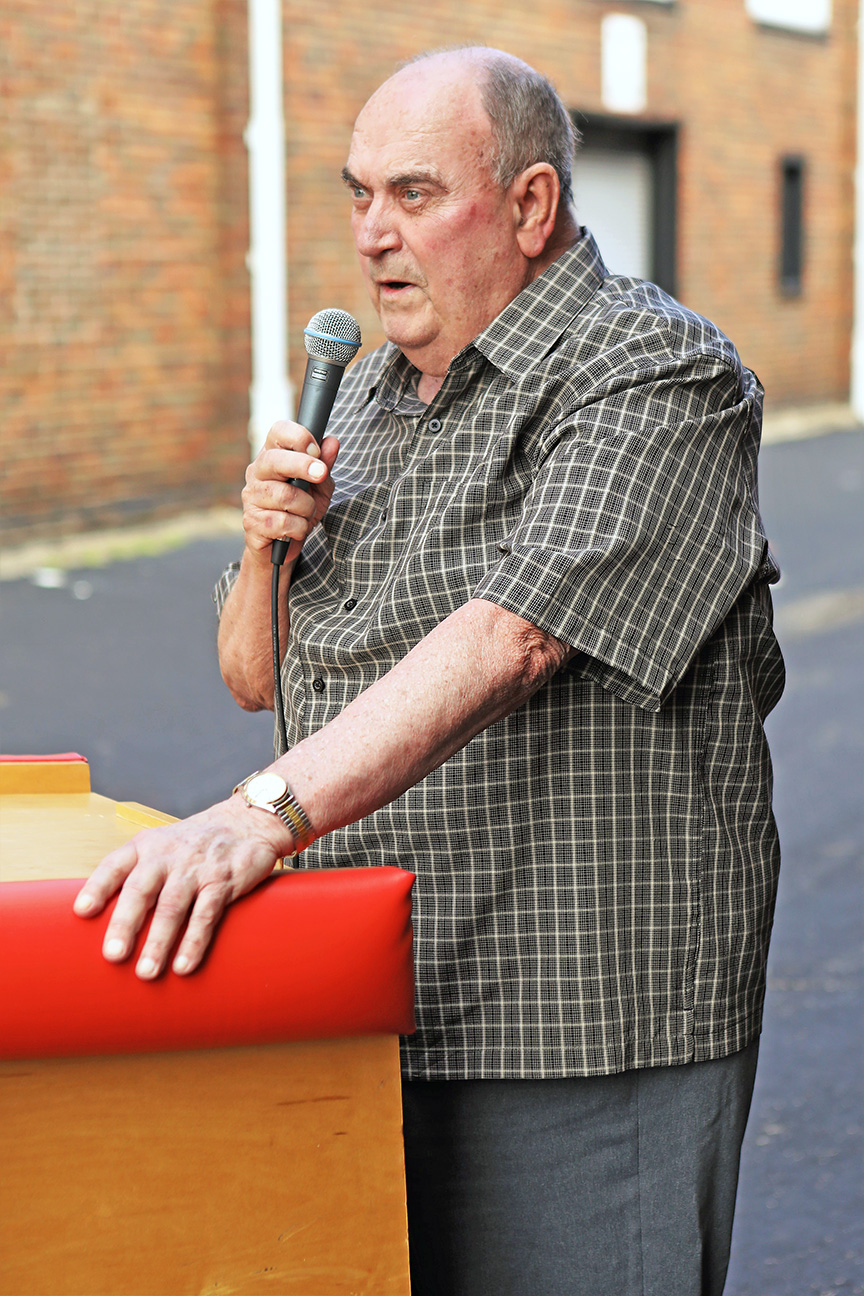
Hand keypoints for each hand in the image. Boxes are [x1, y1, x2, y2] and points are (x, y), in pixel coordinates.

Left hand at [73, 796, 292, 978]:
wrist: (248, 821)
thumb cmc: (197, 841)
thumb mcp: (164, 844)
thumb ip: (139, 872)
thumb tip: (110, 918)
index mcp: (147, 846)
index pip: (116, 865)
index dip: (98, 888)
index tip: (82, 912)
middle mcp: (168, 856)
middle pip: (141, 890)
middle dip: (125, 924)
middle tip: (113, 955)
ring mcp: (195, 869)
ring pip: (172, 907)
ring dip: (158, 942)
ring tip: (146, 972)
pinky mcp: (222, 882)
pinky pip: (206, 915)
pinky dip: (194, 942)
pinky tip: (184, 965)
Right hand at [242, 421, 339, 564]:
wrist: (283, 548)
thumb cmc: (300, 511)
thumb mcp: (319, 487)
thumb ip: (325, 465)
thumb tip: (332, 442)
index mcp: (273, 456)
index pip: (278, 432)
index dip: (298, 436)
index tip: (316, 450)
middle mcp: (257, 473)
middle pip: (275, 460)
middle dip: (303, 466)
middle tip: (321, 475)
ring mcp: (251, 497)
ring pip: (285, 496)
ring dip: (307, 507)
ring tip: (308, 513)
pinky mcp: (252, 523)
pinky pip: (283, 522)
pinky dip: (299, 528)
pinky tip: (297, 530)